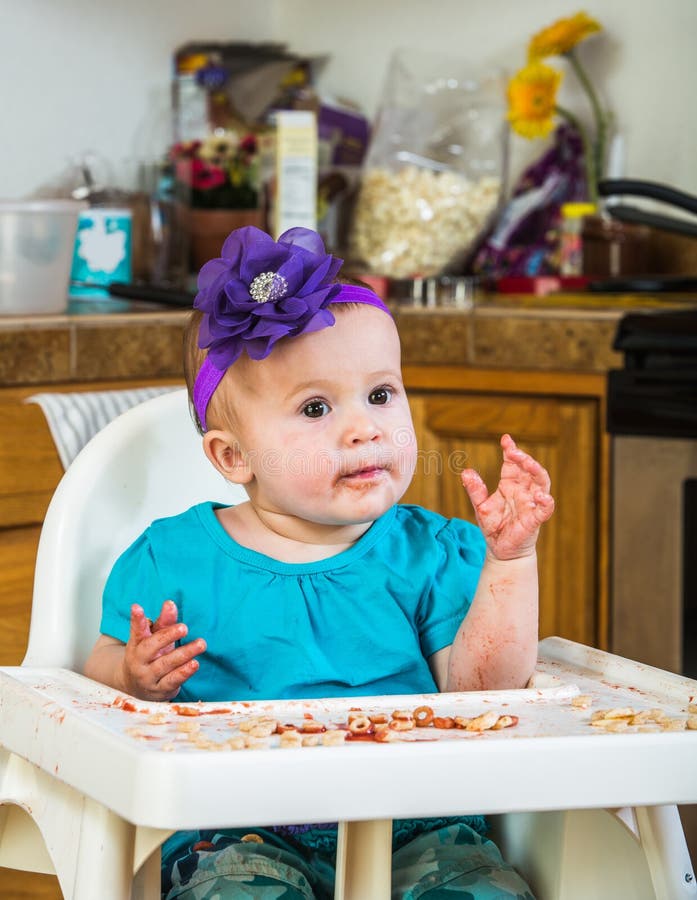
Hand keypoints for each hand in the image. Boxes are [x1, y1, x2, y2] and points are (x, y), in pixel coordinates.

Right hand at [118, 600, 205, 700]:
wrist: (136, 688)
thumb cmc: (150, 656)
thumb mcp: (154, 638)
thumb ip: (164, 622)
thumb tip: (170, 603)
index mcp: (136, 645)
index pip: (136, 631)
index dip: (137, 619)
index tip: (137, 607)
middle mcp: (138, 661)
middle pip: (150, 647)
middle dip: (167, 636)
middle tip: (184, 627)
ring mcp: (148, 677)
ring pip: (165, 664)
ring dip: (184, 654)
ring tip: (201, 644)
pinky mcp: (160, 690)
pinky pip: (172, 681)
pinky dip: (184, 672)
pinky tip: (195, 664)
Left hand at [461, 434, 553, 560]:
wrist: (500, 550)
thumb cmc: (493, 527)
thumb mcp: (480, 507)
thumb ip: (475, 490)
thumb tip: (466, 472)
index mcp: (509, 485)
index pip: (512, 464)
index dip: (511, 451)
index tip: (506, 439)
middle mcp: (523, 491)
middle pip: (528, 469)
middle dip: (523, 458)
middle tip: (513, 452)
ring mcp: (531, 503)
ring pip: (541, 482)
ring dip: (536, 472)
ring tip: (528, 464)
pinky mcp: (535, 519)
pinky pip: (545, 508)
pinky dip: (546, 501)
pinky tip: (540, 496)